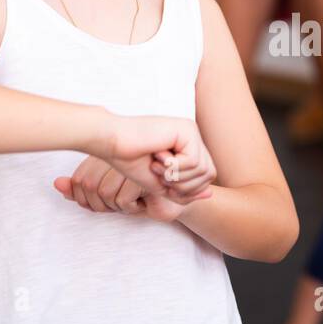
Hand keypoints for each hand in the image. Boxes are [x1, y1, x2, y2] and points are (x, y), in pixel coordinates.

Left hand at [53, 156, 194, 221]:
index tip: (100, 206)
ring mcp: (131, 161)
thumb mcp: (106, 196)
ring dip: (117, 207)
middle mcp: (115, 154)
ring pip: (104, 193)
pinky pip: (122, 198)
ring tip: (132, 203)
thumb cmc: (140, 196)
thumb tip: (55, 184)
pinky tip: (142, 203)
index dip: (83, 199)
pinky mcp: (145, 172)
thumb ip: (79, 191)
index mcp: (103, 156)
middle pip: (88, 187)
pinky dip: (130, 208)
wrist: (173, 200)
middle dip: (100, 206)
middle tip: (119, 206)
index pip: (78, 180)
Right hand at [98, 114, 217, 204]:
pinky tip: (157, 156)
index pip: (206, 176)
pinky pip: (194, 161)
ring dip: (177, 176)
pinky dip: (174, 167)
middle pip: (209, 174)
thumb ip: (185, 191)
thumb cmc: (131, 162)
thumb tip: (210, 195)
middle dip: (184, 185)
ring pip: (203, 169)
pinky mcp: (186, 128)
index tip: (164, 182)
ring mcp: (190, 130)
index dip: (187, 189)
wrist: (112, 143)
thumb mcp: (162, 185)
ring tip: (157, 165)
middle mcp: (192, 136)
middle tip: (159, 174)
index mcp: (188, 146)